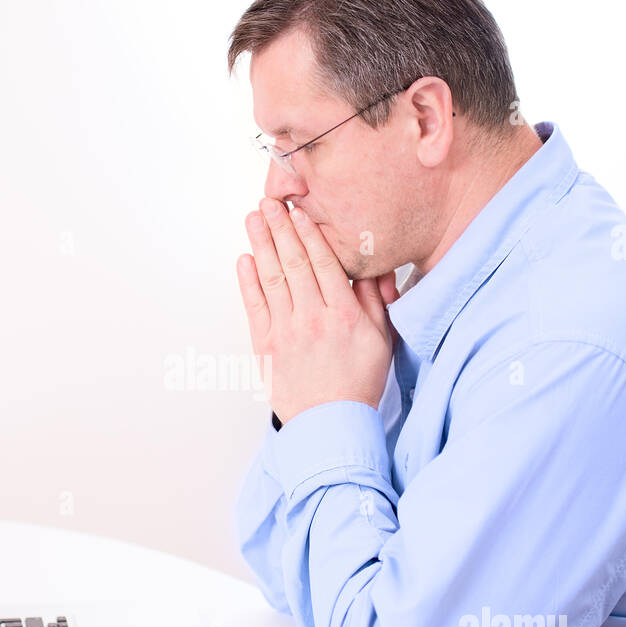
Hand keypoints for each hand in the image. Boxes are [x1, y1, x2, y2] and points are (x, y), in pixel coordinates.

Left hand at [237, 197, 398, 425]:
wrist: (330, 423)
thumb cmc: (358, 382)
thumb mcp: (380, 338)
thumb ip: (372, 299)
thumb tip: (367, 265)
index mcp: (343, 314)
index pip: (323, 262)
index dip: (309, 233)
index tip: (299, 211)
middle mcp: (312, 318)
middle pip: (293, 263)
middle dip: (280, 229)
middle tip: (269, 202)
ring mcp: (285, 331)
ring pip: (271, 278)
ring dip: (261, 245)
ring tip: (254, 219)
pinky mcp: (266, 346)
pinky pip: (254, 306)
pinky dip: (247, 281)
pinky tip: (244, 259)